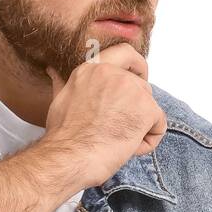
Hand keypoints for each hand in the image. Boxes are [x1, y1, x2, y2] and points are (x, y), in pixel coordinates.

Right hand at [42, 43, 167, 190]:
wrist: (70, 157)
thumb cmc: (63, 136)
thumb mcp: (59, 100)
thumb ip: (64, 83)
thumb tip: (53, 71)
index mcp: (93, 69)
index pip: (125, 53)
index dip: (137, 65)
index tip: (140, 76)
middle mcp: (114, 73)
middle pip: (141, 88)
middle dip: (135, 110)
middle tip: (117, 129)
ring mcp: (132, 89)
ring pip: (150, 108)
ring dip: (140, 127)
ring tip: (116, 141)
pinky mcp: (147, 109)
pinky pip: (158, 126)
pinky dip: (147, 141)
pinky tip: (127, 148)